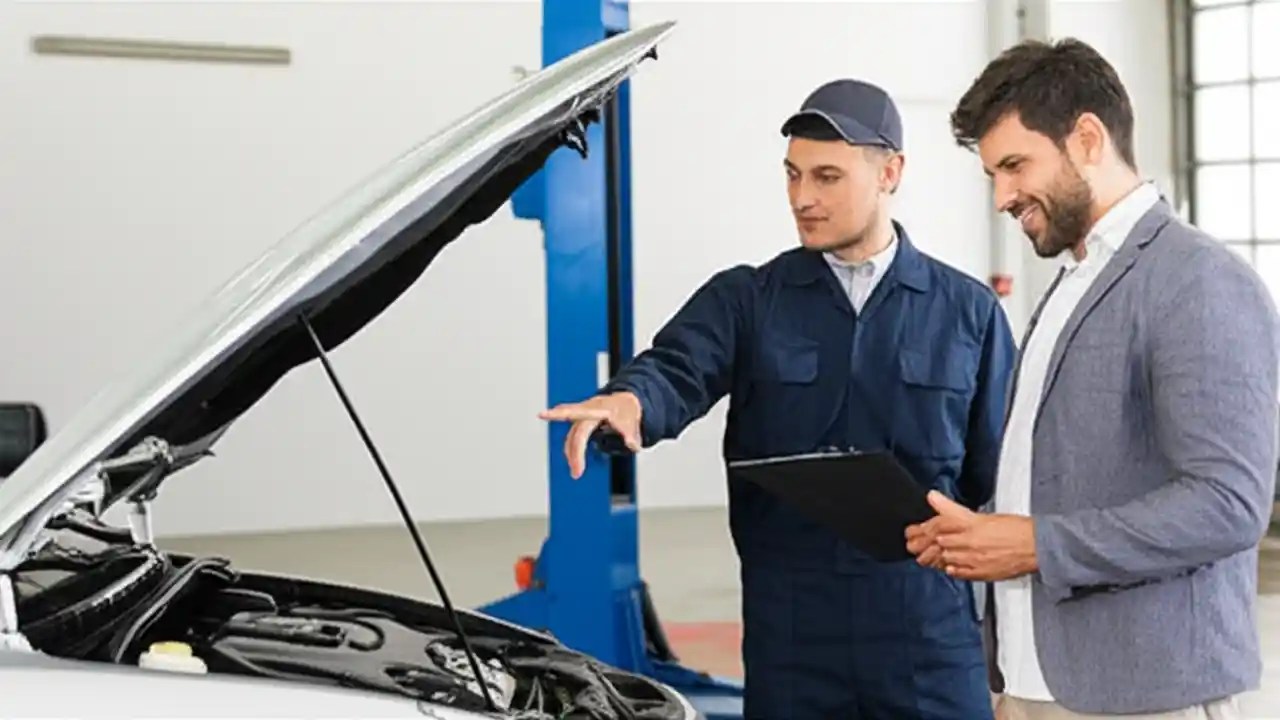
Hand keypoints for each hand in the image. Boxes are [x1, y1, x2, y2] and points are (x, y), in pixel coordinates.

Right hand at [538, 392, 642, 478]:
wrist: (627, 402)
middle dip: (574, 453)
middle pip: (575, 432)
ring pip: (572, 436)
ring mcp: (583, 416)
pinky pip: (573, 436)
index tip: (542, 415)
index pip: (577, 412)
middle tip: (576, 472)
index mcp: (599, 407)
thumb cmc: (627, 409)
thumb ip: (631, 433)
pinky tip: (571, 458)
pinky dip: (572, 448)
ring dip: (572, 454)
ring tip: (576, 470)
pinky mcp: (581, 423)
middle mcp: (588, 411)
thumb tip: (631, 444)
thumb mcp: (633, 421)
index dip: (559, 414)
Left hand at [904, 491, 1038, 581]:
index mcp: (970, 523)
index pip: (936, 525)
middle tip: (911, 544)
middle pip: (936, 543)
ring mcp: (973, 559)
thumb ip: (952, 508)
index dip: (922, 528)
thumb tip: (932, 497)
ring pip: (943, 558)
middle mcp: (969, 541)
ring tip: (923, 556)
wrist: (1037, 546)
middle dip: (921, 543)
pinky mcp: (980, 573)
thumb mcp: (981, 514)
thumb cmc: (1015, 529)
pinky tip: (946, 566)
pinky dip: (949, 569)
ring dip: (931, 557)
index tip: (914, 529)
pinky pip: (957, 572)